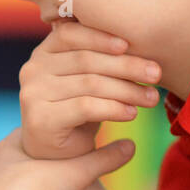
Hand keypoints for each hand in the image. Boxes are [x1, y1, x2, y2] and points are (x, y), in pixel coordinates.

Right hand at [19, 21, 161, 159]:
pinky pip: (86, 107)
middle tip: (156, 73)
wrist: (55, 154)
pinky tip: (132, 113)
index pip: (71, 35)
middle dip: (126, 66)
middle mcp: (32, 69)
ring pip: (90, 84)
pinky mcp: (41, 119)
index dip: (101, 36)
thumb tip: (140, 39)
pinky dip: (114, 108)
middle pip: (85, 60)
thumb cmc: (77, 111)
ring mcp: (33, 94)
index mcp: (43, 52)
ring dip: (127, 90)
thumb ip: (98, 57)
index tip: (130, 44)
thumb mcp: (86, 78)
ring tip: (151, 98)